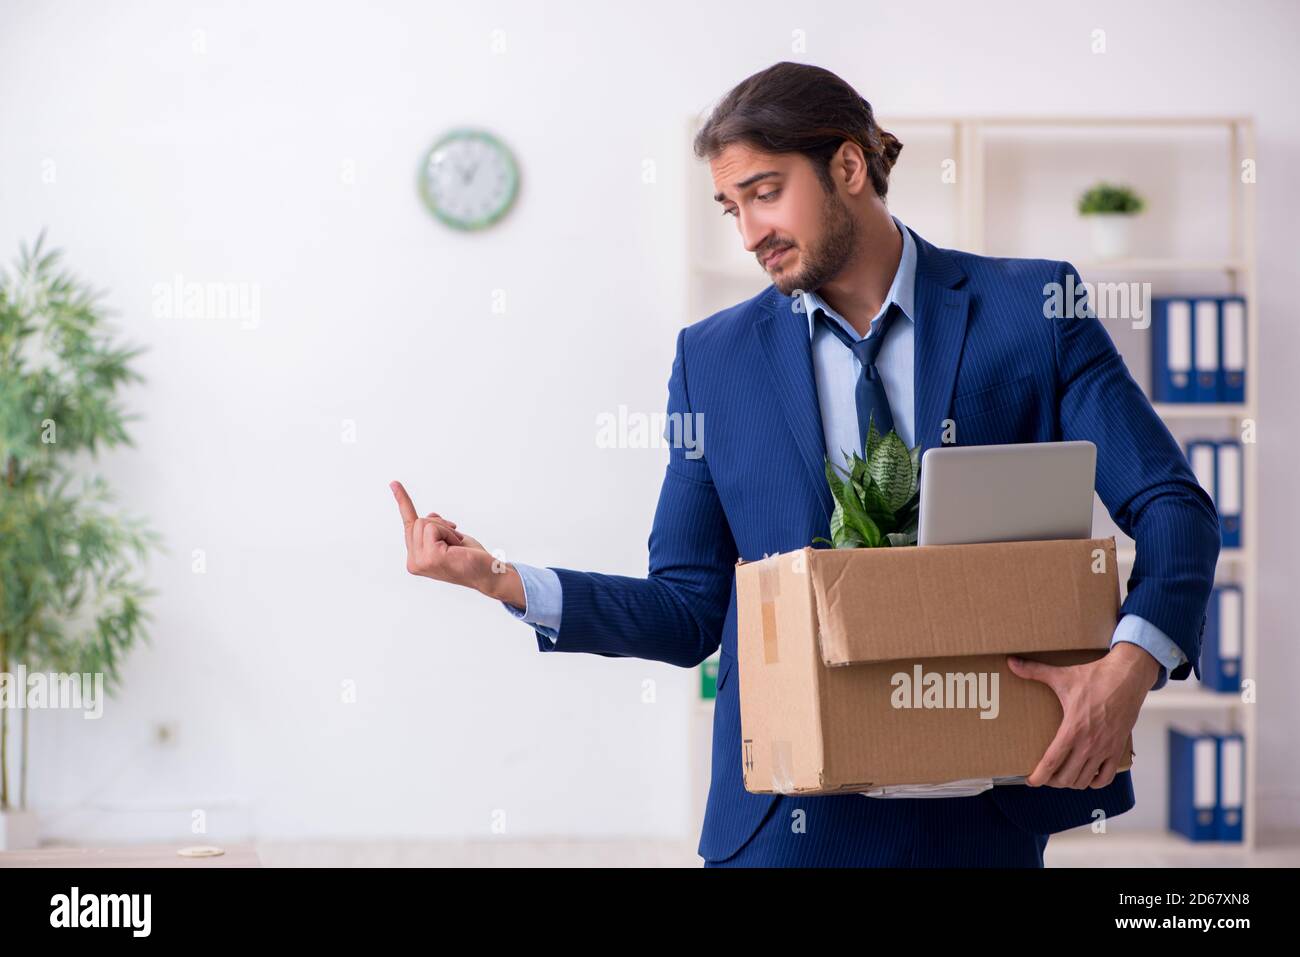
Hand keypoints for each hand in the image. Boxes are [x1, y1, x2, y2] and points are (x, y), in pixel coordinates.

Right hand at [389, 480, 520, 603]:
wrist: (488, 573)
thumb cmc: (470, 557)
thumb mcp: (449, 537)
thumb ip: (434, 529)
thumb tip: (430, 515)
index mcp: (415, 559)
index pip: (408, 526)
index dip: (402, 501)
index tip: (394, 482)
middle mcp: (413, 562)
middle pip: (418, 521)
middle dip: (440, 525)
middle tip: (455, 541)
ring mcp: (420, 562)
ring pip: (426, 523)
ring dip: (446, 530)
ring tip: (455, 546)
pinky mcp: (430, 557)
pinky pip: (434, 528)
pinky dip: (448, 533)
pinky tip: (456, 547)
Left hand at [1006, 642, 1156, 789]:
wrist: (1128, 677)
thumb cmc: (1096, 677)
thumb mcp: (1061, 675)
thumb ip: (1033, 671)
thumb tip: (1011, 662)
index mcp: (1072, 729)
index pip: (1052, 762)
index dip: (1039, 776)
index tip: (1029, 781)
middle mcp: (1089, 744)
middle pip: (1067, 777)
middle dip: (1052, 780)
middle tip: (1044, 775)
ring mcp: (1105, 748)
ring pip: (1085, 780)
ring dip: (1072, 782)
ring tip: (1062, 776)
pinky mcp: (1118, 748)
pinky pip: (1108, 777)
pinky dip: (1095, 782)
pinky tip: (1087, 777)